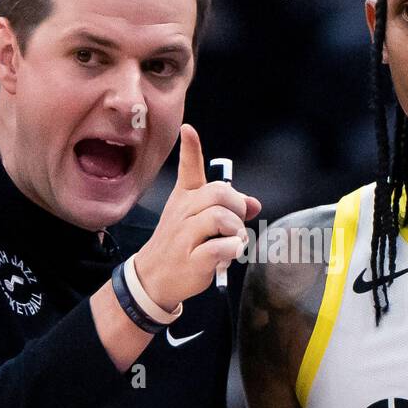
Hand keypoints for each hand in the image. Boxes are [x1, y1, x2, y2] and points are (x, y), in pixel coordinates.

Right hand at [134, 124, 260, 309]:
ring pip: (221, 218)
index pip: (188, 168)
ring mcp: (186, 236)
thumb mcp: (198, 221)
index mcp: (185, 198)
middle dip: (237, 207)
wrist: (153, 276)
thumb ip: (228, 208)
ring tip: (231, 241)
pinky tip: (227, 255)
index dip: (190, 147)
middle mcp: (184, 212)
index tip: (188, 130)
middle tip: (236, 223)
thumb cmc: (180, 244)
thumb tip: (254, 204)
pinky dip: (232, 251)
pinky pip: (221, 247)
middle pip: (219, 193)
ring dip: (236, 231)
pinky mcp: (192, 259)